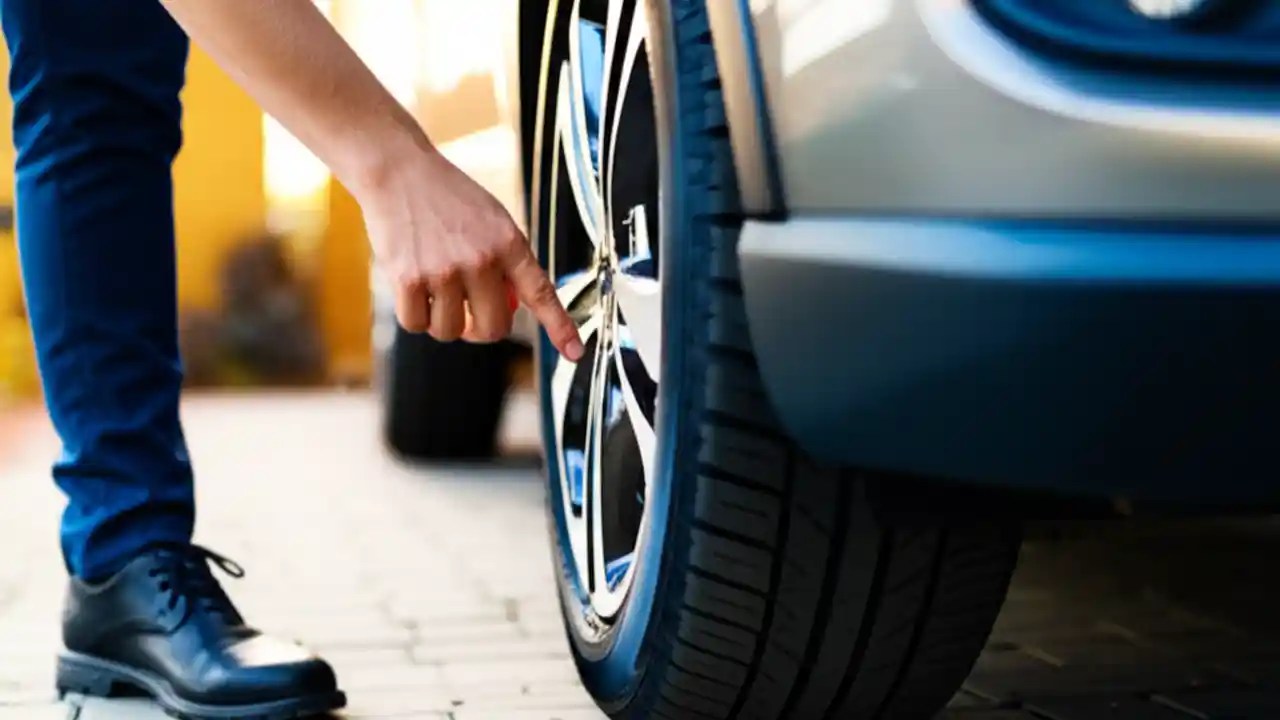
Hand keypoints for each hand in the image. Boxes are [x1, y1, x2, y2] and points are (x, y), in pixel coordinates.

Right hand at [355, 142, 582, 360]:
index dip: (559, 327)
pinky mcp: (408, 279)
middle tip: (468, 313)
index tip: (573, 352)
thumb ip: (506, 262)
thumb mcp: (492, 219)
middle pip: (492, 328)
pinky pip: (416, 324)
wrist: (398, 171)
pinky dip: (414, 315)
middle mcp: (481, 259)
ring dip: (443, 320)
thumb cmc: (446, 197)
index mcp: (508, 243)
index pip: (541, 293)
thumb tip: (508, 308)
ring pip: (450, 331)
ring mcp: (444, 271)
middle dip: (480, 328)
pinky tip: (413, 288)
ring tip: (436, 290)